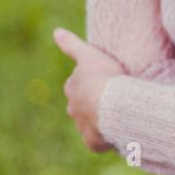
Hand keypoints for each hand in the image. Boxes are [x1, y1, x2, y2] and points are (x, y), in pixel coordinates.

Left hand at [53, 26, 125, 152]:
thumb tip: (56, 31)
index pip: (76, 86)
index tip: (103, 82)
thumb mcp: (89, 54)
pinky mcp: (92, 142)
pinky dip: (106, 139)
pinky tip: (119, 134)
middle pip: (81, 107)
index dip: (89, 84)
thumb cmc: (104, 77)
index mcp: (72, 88)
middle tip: (113, 100)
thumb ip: (72, 45)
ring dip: (100, 122)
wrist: (113, 105)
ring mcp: (82, 126)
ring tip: (119, 117)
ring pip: (90, 124)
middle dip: (92, 105)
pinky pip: (99, 142)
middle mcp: (73, 108)